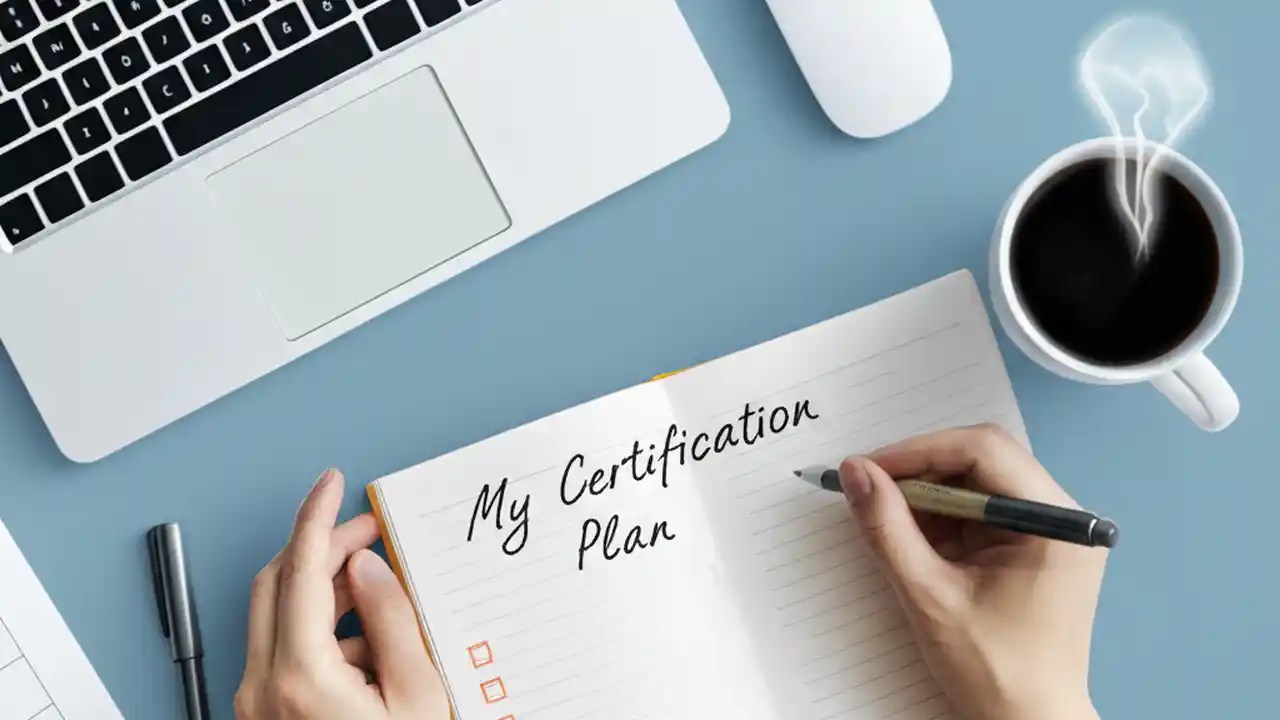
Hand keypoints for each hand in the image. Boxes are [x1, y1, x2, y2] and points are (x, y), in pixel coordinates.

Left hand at [235, 469, 449, 719]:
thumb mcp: (418, 695)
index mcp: (302, 676)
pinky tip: (367, 642)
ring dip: (323, 588)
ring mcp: (257, 701)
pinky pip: (282, 648)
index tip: (331, 484)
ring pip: (277, 614)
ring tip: (377, 588)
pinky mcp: (263, 711)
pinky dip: (319, 628)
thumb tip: (367, 567)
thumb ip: (393, 622)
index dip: (317, 516)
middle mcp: (264, 686)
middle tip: (366, 530)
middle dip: (320, 545)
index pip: (301, 571)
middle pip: (276, 583)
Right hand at [839, 425, 1105, 719]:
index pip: (985, 451)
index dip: (920, 451)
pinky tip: (914, 538)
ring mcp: (1051, 531)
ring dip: (929, 495)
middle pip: (984, 459)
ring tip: (887, 519)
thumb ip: (888, 530)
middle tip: (870, 489)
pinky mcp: (1034, 548)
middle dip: (922, 471)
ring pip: (979, 481)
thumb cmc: (993, 673)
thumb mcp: (930, 597)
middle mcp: (1063, 517)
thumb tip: (855, 473)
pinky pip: (982, 510)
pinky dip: (943, 518)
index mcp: (1057, 524)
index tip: (869, 468)